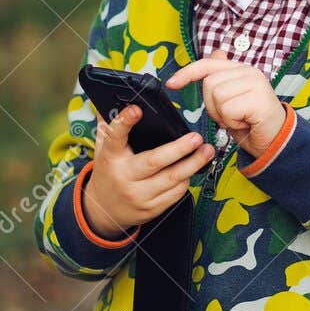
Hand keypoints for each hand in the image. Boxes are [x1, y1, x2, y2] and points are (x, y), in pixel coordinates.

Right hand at [80, 103, 214, 238]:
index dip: (125, 122)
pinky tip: (194, 169)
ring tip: (206, 151)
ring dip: (193, 164)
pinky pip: (175, 193)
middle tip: (196, 137)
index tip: (136, 109)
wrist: (103, 211)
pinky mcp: (151, 208)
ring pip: (171, 179)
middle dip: (179, 148)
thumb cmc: (109, 173)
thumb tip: (115, 99)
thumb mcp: (103, 149)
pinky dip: (187, 180)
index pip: (115, 137)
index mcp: (111, 158)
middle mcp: (124, 177)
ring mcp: (138, 195)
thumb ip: (109, 126)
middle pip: (154, 161)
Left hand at [165, 48, 288, 156]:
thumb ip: (222, 77)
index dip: (187, 73)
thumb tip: (217, 53)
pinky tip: (245, 123)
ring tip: (239, 118)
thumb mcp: (232, 97)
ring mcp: (256, 83)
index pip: (208, 64)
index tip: (171, 84)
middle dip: (212, 105)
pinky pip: (228, 109)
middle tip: (231, 114)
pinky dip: (232, 122)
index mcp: (241, 69)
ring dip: (222, 115)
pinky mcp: (259, 99)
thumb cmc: (251, 120)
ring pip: (217, 96)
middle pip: (209, 83)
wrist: (275, 139)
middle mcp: (250, 71)